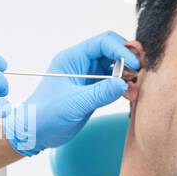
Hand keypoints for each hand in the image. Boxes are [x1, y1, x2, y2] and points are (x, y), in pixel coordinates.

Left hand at [5, 31, 137, 155]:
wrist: (35, 132)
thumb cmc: (45, 114)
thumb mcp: (74, 103)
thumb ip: (99, 93)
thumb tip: (123, 83)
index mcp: (73, 58)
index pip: (103, 43)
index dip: (121, 50)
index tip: (134, 63)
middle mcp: (82, 64)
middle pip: (112, 51)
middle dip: (128, 59)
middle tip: (141, 71)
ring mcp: (89, 77)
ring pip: (115, 67)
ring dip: (128, 74)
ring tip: (136, 87)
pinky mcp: (93, 91)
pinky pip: (113, 83)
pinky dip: (124, 87)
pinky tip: (130, 95)